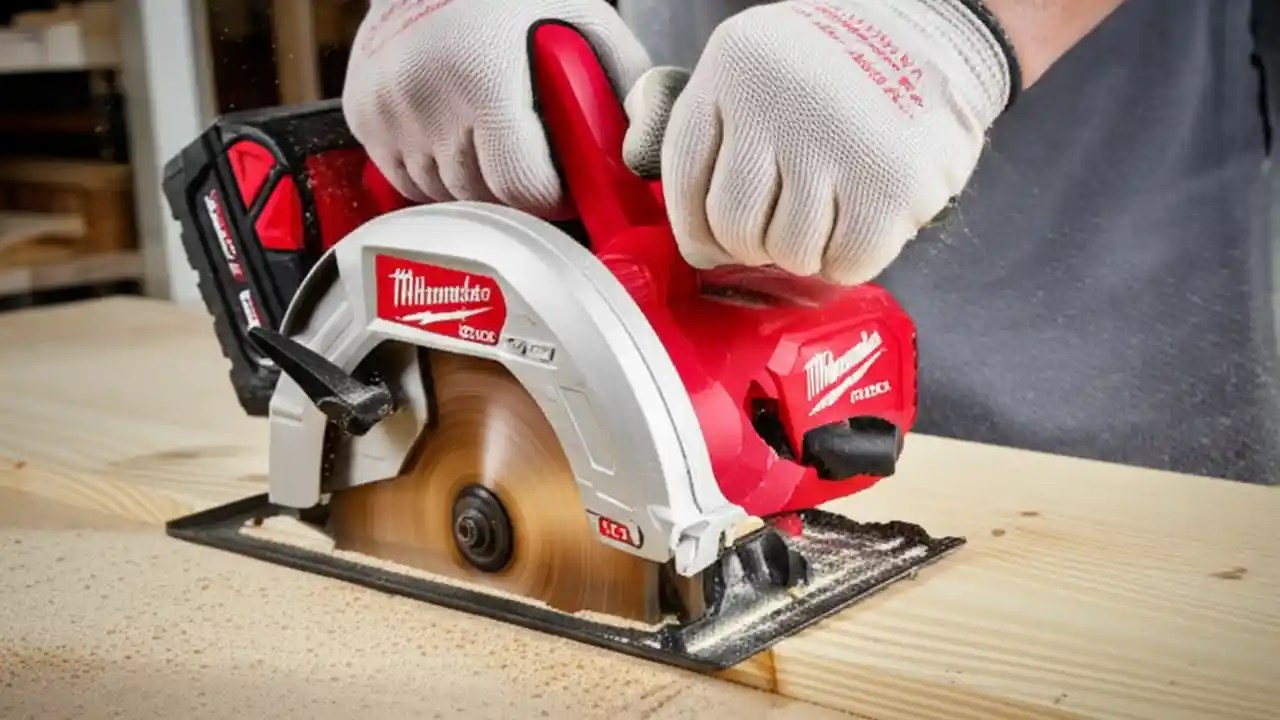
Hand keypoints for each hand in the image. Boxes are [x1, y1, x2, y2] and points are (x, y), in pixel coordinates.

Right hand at [344, 0, 651, 216]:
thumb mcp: (582, 22)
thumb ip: (624, 86)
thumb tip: (643, 157)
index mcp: (482, 74)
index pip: (524, 188)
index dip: (553, 197)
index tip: (563, 185)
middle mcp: (425, 96)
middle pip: (485, 197)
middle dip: (516, 189)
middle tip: (532, 156)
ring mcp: (386, 111)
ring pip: (445, 195)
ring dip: (475, 184)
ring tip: (491, 137)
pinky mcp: (361, 118)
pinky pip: (408, 182)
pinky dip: (436, 172)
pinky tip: (454, 135)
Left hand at [623, 0, 1015, 284]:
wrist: (933, 35)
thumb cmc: (833, 68)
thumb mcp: (750, 68)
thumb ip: (702, 123)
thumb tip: (656, 189)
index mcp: (733, 71)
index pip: (684, 184)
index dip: (696, 230)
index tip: (712, 243)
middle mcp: (778, 105)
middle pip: (735, 228)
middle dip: (755, 243)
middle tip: (782, 224)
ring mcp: (837, 145)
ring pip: (789, 252)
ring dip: (806, 250)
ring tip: (827, 211)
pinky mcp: (890, 184)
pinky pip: (847, 262)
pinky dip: (849, 259)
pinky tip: (859, 222)